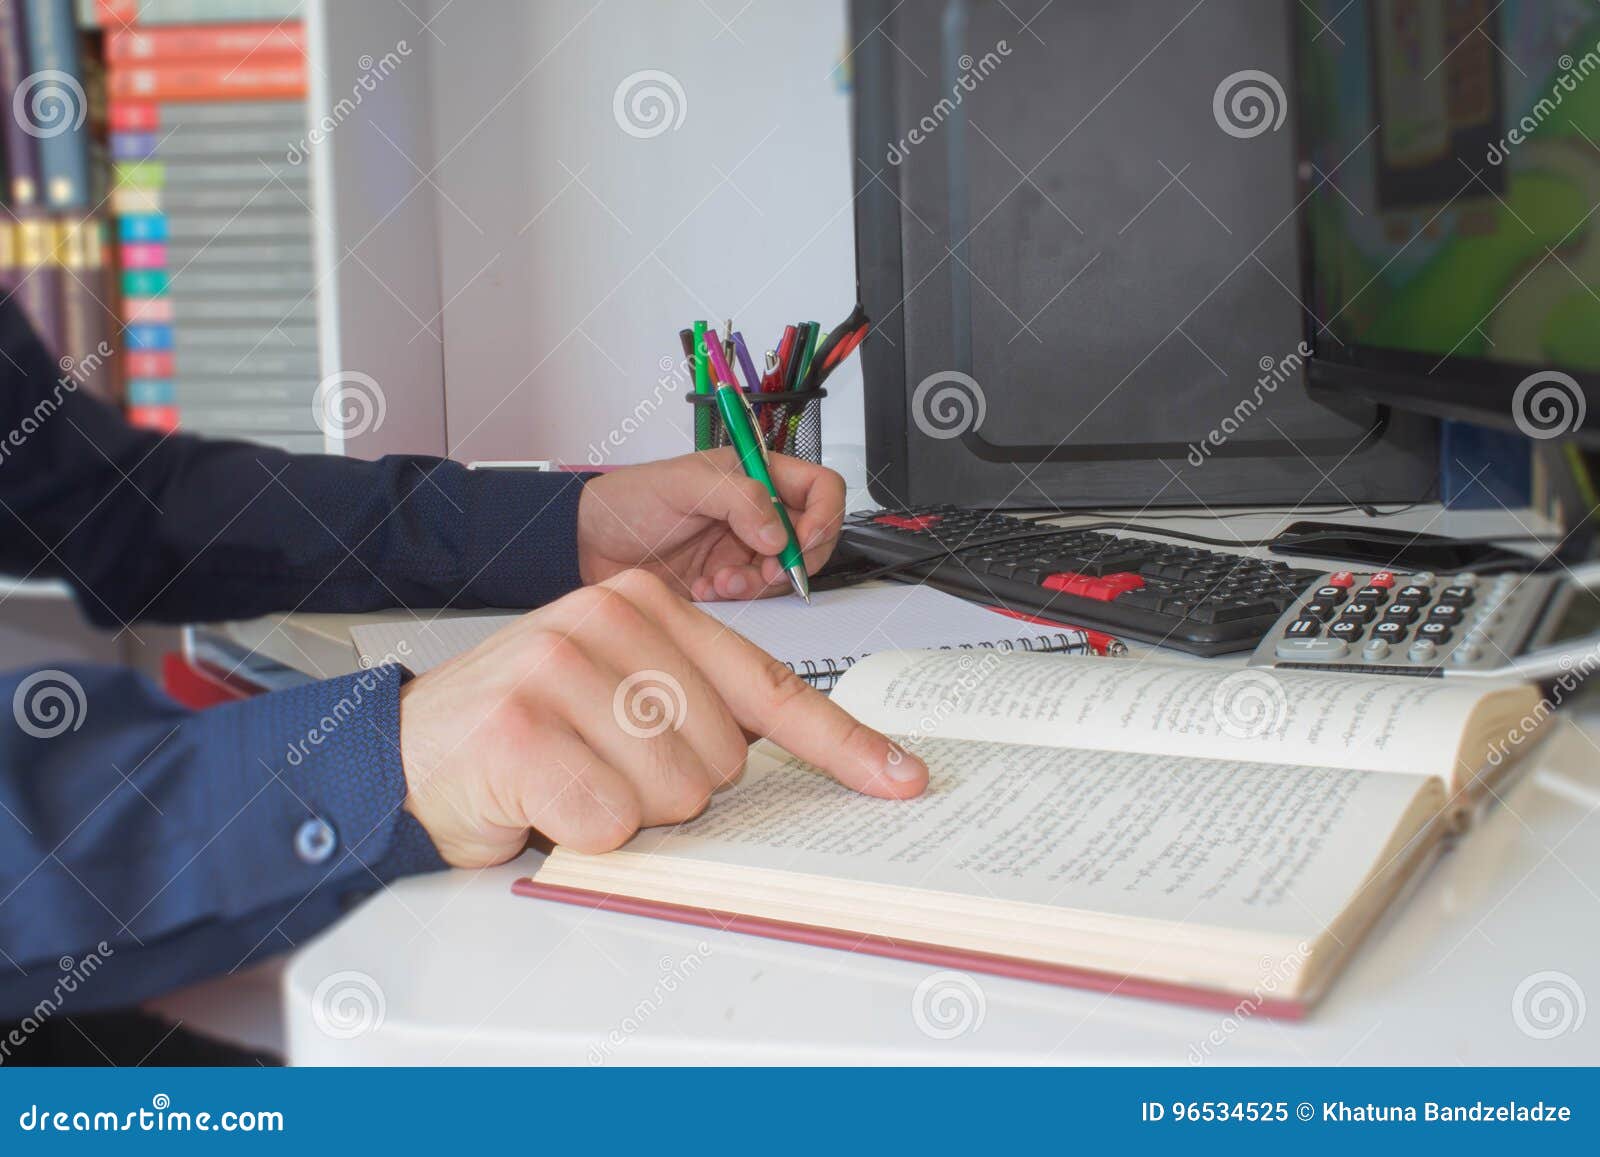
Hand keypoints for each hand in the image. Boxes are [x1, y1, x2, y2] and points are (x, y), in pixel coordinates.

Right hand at [397, 569, 927, 867]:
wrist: (406, 749)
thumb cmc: (525, 728)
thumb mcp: (621, 696)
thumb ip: (698, 710)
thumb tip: (792, 765)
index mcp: (647, 603)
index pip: (769, 685)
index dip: (841, 744)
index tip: (898, 778)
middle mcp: (608, 618)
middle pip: (722, 759)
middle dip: (671, 791)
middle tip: (602, 767)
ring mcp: (561, 667)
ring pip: (671, 795)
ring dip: (624, 814)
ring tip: (567, 779)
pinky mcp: (521, 728)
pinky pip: (608, 823)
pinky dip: (580, 837)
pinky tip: (537, 800)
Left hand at [576, 448, 843, 600]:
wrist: (588, 544)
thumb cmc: (629, 500)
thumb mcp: (683, 484)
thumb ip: (737, 499)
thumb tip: (778, 533)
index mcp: (756, 474)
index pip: (820, 488)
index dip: (824, 516)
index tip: (800, 542)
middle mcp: (757, 511)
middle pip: (812, 538)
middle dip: (792, 561)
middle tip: (763, 572)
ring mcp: (743, 548)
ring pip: (784, 573)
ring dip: (757, 584)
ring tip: (719, 581)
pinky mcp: (727, 580)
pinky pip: (754, 597)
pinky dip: (735, 598)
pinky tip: (703, 589)